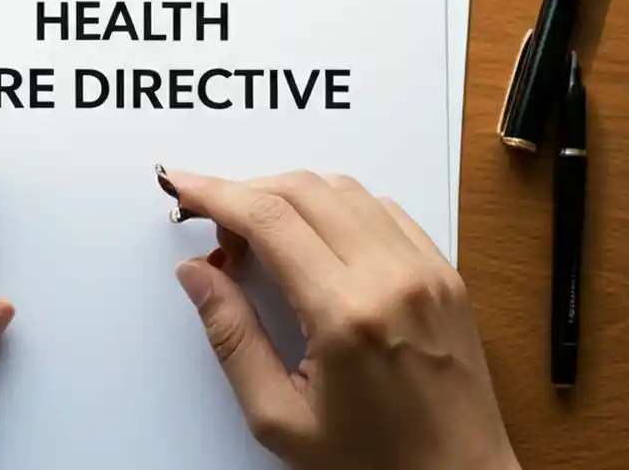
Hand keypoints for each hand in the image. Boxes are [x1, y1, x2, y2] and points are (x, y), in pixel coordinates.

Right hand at [162, 169, 517, 469]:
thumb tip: (197, 273)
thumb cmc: (376, 464)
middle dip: (246, 192)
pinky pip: (383, 209)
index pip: (270, 219)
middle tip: (215, 229)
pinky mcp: (445, 273)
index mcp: (347, 314)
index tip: (184, 186)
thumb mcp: (280, 417)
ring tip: (262, 242)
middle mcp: (393, 278)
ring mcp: (426, 270)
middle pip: (303, 190)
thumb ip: (232, 337)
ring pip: (344, 189)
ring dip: (291, 196)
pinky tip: (316, 243)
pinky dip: (338, 208)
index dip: (216, 193)